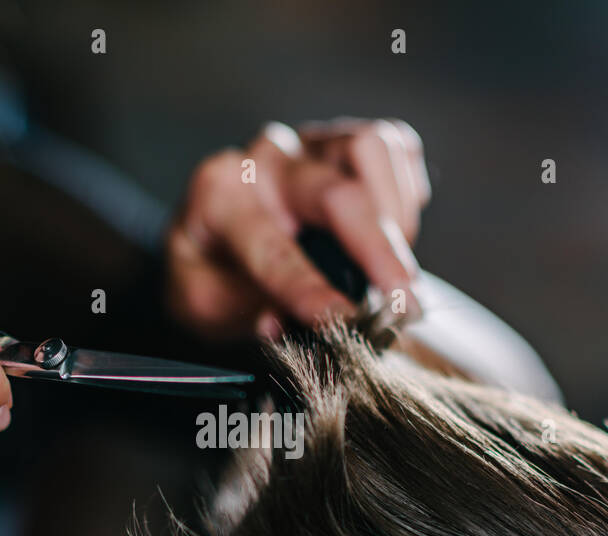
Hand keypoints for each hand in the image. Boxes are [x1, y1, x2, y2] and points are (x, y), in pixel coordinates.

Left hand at [166, 118, 430, 339]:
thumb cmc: (214, 270)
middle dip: (377, 248)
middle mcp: (266, 159)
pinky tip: (393, 230)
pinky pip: (396, 147)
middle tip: (404, 303)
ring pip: (371, 149)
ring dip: (395, 213)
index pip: (271, 247)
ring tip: (394, 267)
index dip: (310, 287)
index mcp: (219, 196)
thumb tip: (280, 324)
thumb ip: (238, 310)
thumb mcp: (202, 301)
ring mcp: (310, 142)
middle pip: (334, 192)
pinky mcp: (346, 140)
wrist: (218, 235)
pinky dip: (405, 192)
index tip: (345, 320)